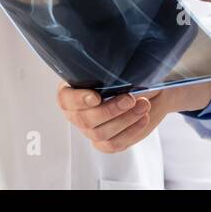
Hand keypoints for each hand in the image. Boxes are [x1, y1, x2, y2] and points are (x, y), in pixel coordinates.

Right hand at [57, 82, 210, 152]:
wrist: (145, 88)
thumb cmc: (126, 74)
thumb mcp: (116, 67)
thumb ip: (109, 71)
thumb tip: (114, 74)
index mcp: (72, 91)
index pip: (65, 99)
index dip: (79, 100)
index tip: (97, 97)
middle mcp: (77, 113)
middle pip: (84, 120)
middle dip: (109, 110)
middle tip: (130, 98)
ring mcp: (90, 130)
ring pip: (100, 134)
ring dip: (124, 120)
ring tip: (143, 105)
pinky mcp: (106, 142)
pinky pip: (114, 144)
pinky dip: (130, 131)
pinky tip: (143, 118)